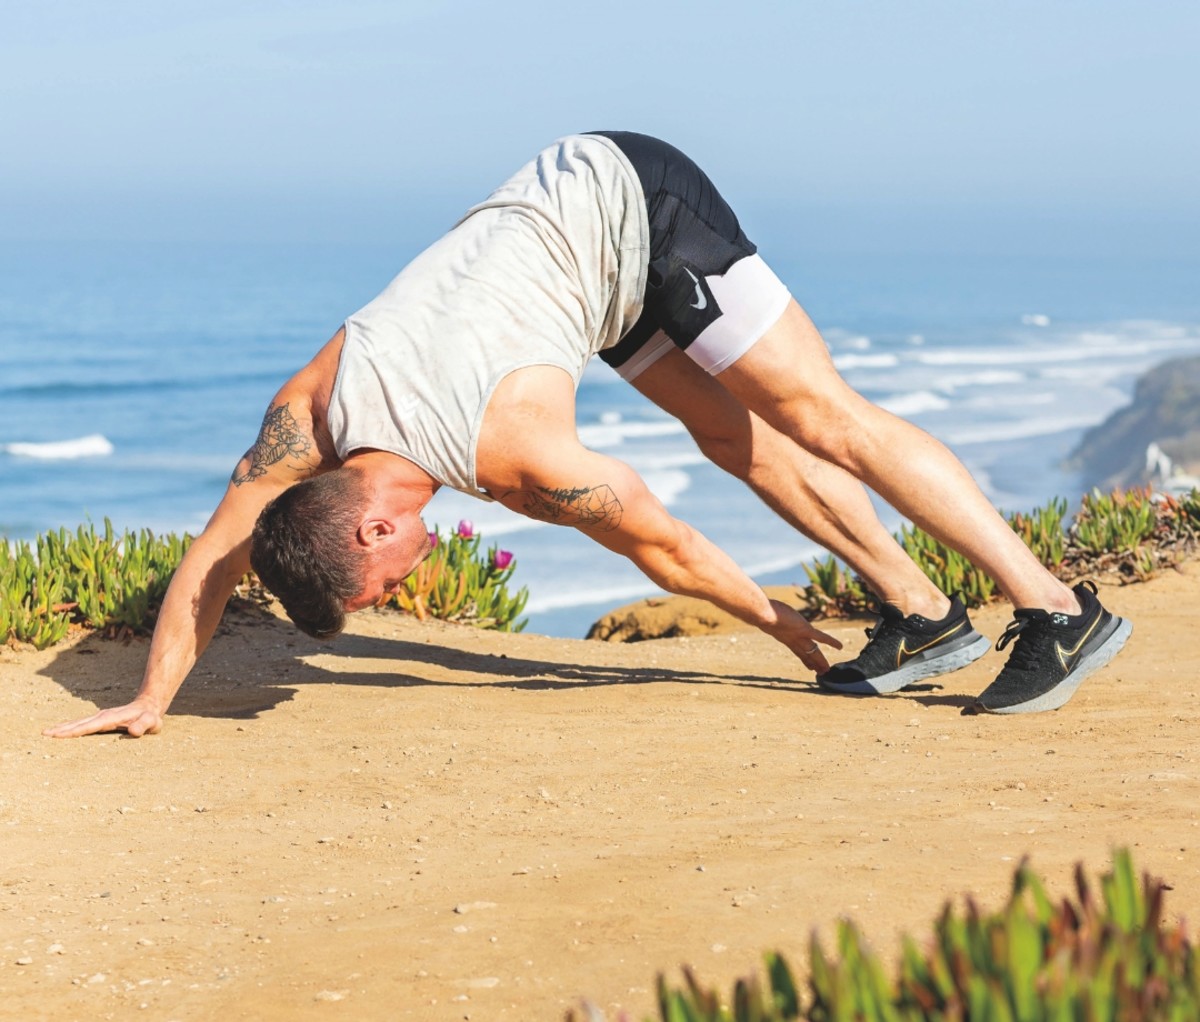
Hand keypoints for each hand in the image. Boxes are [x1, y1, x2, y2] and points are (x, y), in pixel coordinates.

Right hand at [42, 698, 163, 738]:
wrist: (149, 706)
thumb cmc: (150, 717)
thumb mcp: (151, 722)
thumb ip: (144, 725)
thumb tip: (133, 731)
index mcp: (112, 718)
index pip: (90, 726)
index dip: (75, 730)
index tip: (59, 734)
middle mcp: (103, 716)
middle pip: (79, 723)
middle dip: (62, 729)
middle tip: (44, 734)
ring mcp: (100, 717)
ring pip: (78, 722)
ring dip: (63, 728)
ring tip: (46, 733)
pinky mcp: (100, 720)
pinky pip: (82, 724)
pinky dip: (70, 727)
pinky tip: (61, 731)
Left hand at [766, 599, 842, 674]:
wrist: (762, 614)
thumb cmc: (760, 612)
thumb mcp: (766, 617)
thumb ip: (768, 619)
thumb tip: (760, 617)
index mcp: (785, 637)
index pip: (798, 651)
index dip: (805, 660)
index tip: (810, 667)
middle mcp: (793, 639)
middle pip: (806, 654)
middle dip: (814, 664)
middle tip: (821, 673)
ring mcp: (800, 635)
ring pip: (813, 651)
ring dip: (821, 660)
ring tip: (827, 670)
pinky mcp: (805, 630)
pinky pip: (821, 637)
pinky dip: (831, 642)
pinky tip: (840, 646)